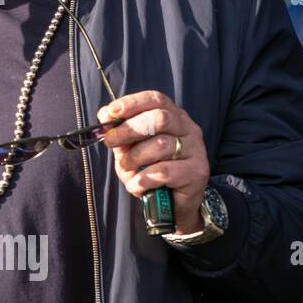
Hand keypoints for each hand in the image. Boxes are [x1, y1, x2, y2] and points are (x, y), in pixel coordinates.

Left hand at [97, 91, 210, 233]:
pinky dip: (144, 179)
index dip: (132, 103)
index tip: (111, 112)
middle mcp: (188, 128)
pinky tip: (137, 185)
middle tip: (110, 141)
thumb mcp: (130, 149)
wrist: (172, 203)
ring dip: (135, 157)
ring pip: (162, 144)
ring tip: (127, 168)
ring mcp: (196, 149)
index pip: (155, 99)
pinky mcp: (198, 172)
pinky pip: (165, 172)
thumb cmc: (149, 170)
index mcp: (172, 116)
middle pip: (160, 118)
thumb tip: (105, 116)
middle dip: (129, 129)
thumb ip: (119, 133)